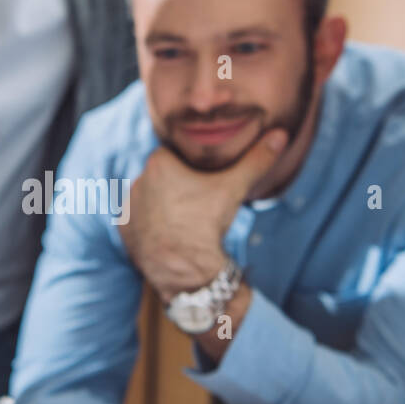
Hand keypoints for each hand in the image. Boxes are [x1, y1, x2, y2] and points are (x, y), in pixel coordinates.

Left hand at [118, 130, 286, 299]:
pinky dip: (151, 226)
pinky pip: (139, 221)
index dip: (194, 170)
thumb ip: (256, 159)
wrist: (185, 269)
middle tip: (198, 206)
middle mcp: (137, 181)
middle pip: (164, 178)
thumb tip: (281, 134)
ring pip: (151, 199)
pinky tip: (169, 235)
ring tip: (185, 222)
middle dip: (178, 188)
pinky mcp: (123, 231)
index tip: (205, 185)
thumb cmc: (207, 223)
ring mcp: (127, 208)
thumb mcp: (234, 187)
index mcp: (158, 162)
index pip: (178, 157)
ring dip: (163, 206)